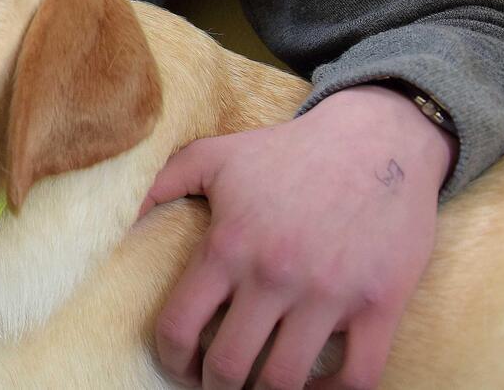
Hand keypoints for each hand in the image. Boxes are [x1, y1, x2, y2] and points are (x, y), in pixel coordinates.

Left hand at [141, 85, 456, 389]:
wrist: (378, 139)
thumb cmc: (288, 151)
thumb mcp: (214, 155)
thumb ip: (161, 184)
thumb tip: (123, 223)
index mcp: (228, 246)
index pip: (179, 328)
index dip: (171, 359)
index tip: (178, 366)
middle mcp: (274, 276)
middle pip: (229, 367)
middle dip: (214, 386)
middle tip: (216, 382)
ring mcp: (330, 294)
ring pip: (285, 381)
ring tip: (259, 387)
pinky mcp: (380, 305)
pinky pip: (358, 376)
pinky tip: (314, 389)